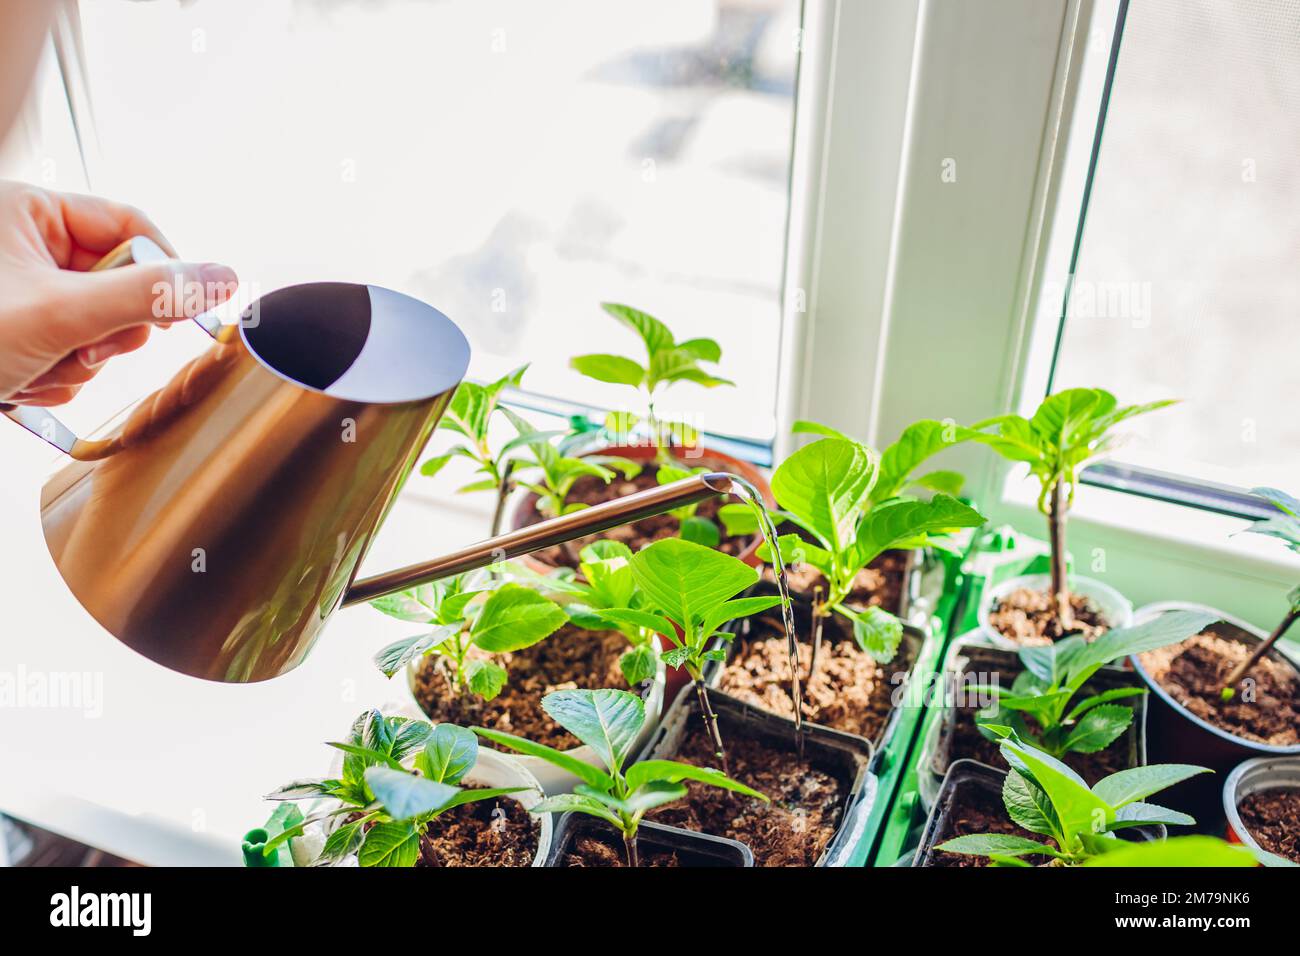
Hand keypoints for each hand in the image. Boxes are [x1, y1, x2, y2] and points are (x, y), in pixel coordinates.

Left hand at [0, 181, 237, 404]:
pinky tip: (20, 383)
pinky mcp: (11, 331)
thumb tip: (224, 279)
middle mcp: (22, 243)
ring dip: (77, 361)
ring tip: (34, 369)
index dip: (161, 273)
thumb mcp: (60, 312)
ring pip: (93, 325)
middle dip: (105, 330)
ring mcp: (16, 290)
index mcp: (28, 209)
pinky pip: (65, 350)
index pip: (132, 227)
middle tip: (80, 347)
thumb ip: (149, 294)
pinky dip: (54, 375)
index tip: (170, 314)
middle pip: (118, 283)